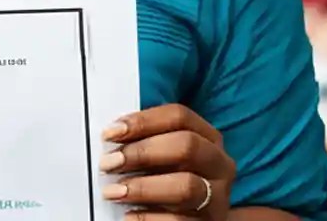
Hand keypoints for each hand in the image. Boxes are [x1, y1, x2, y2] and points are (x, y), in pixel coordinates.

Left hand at [101, 104, 234, 219]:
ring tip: (112, 192)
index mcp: (208, 138)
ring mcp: (216, 198)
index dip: (143, 121)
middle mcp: (219, 165)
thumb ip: (145, 141)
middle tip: (108, 163)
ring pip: (186, 186)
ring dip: (142, 187)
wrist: (192, 218)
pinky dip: (148, 218)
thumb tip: (111, 135)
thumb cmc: (169, 179)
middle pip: (186, 146)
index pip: (179, 117)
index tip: (109, 133)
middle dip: (142, 152)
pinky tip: (127, 216)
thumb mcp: (164, 155)